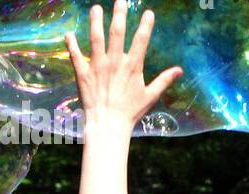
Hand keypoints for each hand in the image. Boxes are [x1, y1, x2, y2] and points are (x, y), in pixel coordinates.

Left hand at [65, 2, 181, 131]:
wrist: (106, 127)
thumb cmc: (129, 113)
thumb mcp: (149, 96)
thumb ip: (163, 80)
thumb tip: (179, 70)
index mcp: (132, 66)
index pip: (141, 39)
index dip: (145, 25)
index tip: (148, 12)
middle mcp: (115, 62)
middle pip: (117, 32)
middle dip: (119, 14)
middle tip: (120, 0)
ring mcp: (98, 67)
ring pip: (96, 39)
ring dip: (96, 22)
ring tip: (95, 8)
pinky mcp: (83, 75)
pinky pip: (76, 57)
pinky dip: (72, 45)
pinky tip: (68, 34)